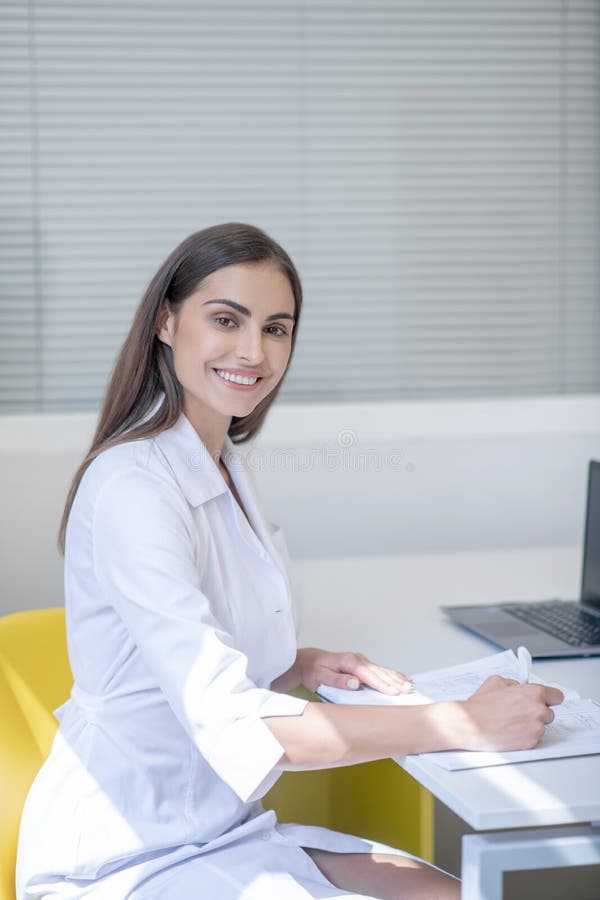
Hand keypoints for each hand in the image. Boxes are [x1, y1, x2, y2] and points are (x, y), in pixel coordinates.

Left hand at [296, 647, 412, 695]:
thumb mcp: (320, 677)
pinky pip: (380, 670)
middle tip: (407, 691)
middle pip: (379, 672)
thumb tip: (355, 683)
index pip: (368, 675)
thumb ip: (338, 680)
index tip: (393, 692)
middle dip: (394, 682)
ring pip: (382, 670)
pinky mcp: (362, 664)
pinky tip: (402, 677)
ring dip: (396, 678)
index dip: (382, 684)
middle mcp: (357, 659)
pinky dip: (392, 674)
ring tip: (409, 685)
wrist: (308, 661)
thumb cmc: (314, 670)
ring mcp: (361, 661)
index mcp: (348, 662)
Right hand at [459, 675, 563, 750]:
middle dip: (537, 712)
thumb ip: (514, 683)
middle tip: (520, 712)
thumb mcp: (496, 681)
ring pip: (541, 726)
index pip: (557, 696)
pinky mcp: (531, 742)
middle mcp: (539, 710)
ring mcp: (536, 728)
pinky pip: (533, 738)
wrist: (470, 725)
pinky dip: (524, 736)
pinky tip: (510, 731)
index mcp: (534, 692)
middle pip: (549, 713)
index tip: (545, 700)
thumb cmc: (481, 705)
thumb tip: (520, 687)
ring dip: (531, 725)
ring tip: (511, 722)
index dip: (549, 698)